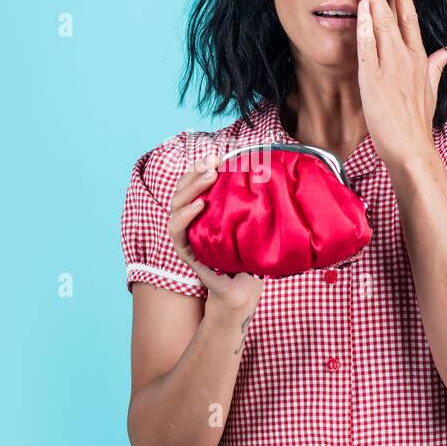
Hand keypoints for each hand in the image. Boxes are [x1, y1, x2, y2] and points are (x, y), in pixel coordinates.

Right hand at [168, 152, 266, 313]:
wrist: (244, 289)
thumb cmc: (248, 254)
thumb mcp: (251, 223)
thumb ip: (251, 202)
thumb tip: (270, 171)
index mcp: (202, 209)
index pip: (193, 182)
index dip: (201, 167)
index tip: (218, 155)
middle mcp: (190, 219)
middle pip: (182, 187)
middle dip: (196, 170)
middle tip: (213, 161)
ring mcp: (185, 234)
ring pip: (176, 203)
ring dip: (191, 187)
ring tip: (210, 176)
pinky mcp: (185, 250)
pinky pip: (177, 230)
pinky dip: (185, 216)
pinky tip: (199, 205)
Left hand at [355, 0, 446, 166]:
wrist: (411, 146)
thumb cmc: (417, 121)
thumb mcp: (431, 89)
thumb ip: (438, 66)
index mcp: (419, 59)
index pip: (410, 19)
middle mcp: (406, 58)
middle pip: (394, 15)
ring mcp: (390, 67)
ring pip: (381, 25)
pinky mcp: (373, 79)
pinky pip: (368, 47)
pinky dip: (364, 26)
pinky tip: (360, 9)